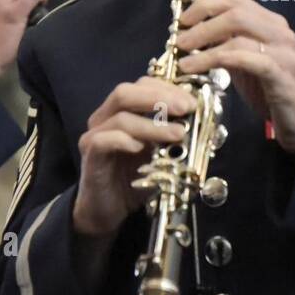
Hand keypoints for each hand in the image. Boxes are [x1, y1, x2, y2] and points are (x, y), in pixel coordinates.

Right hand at [72, 76, 194, 237]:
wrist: (109, 210)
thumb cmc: (136, 177)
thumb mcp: (161, 152)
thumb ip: (175, 134)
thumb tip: (205, 122)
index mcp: (122, 110)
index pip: (142, 85)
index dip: (168, 88)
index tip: (192, 100)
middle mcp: (105, 117)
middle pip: (126, 92)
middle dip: (159, 97)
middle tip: (186, 108)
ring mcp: (95, 135)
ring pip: (121, 118)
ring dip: (153, 125)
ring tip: (178, 133)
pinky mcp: (90, 155)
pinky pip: (104, 141)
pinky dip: (125, 141)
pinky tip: (141, 148)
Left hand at [174, 0, 294, 153]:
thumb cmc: (271, 89)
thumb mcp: (245, 62)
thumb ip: (226, 45)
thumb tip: (193, 35)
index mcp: (270, 23)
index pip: (235, 0)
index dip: (206, 5)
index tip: (183, 20)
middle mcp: (279, 31)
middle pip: (235, 13)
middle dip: (202, 24)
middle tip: (180, 42)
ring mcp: (283, 51)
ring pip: (239, 34)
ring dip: (205, 45)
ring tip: (184, 60)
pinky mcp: (281, 73)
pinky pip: (248, 59)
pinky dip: (219, 60)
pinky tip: (200, 68)